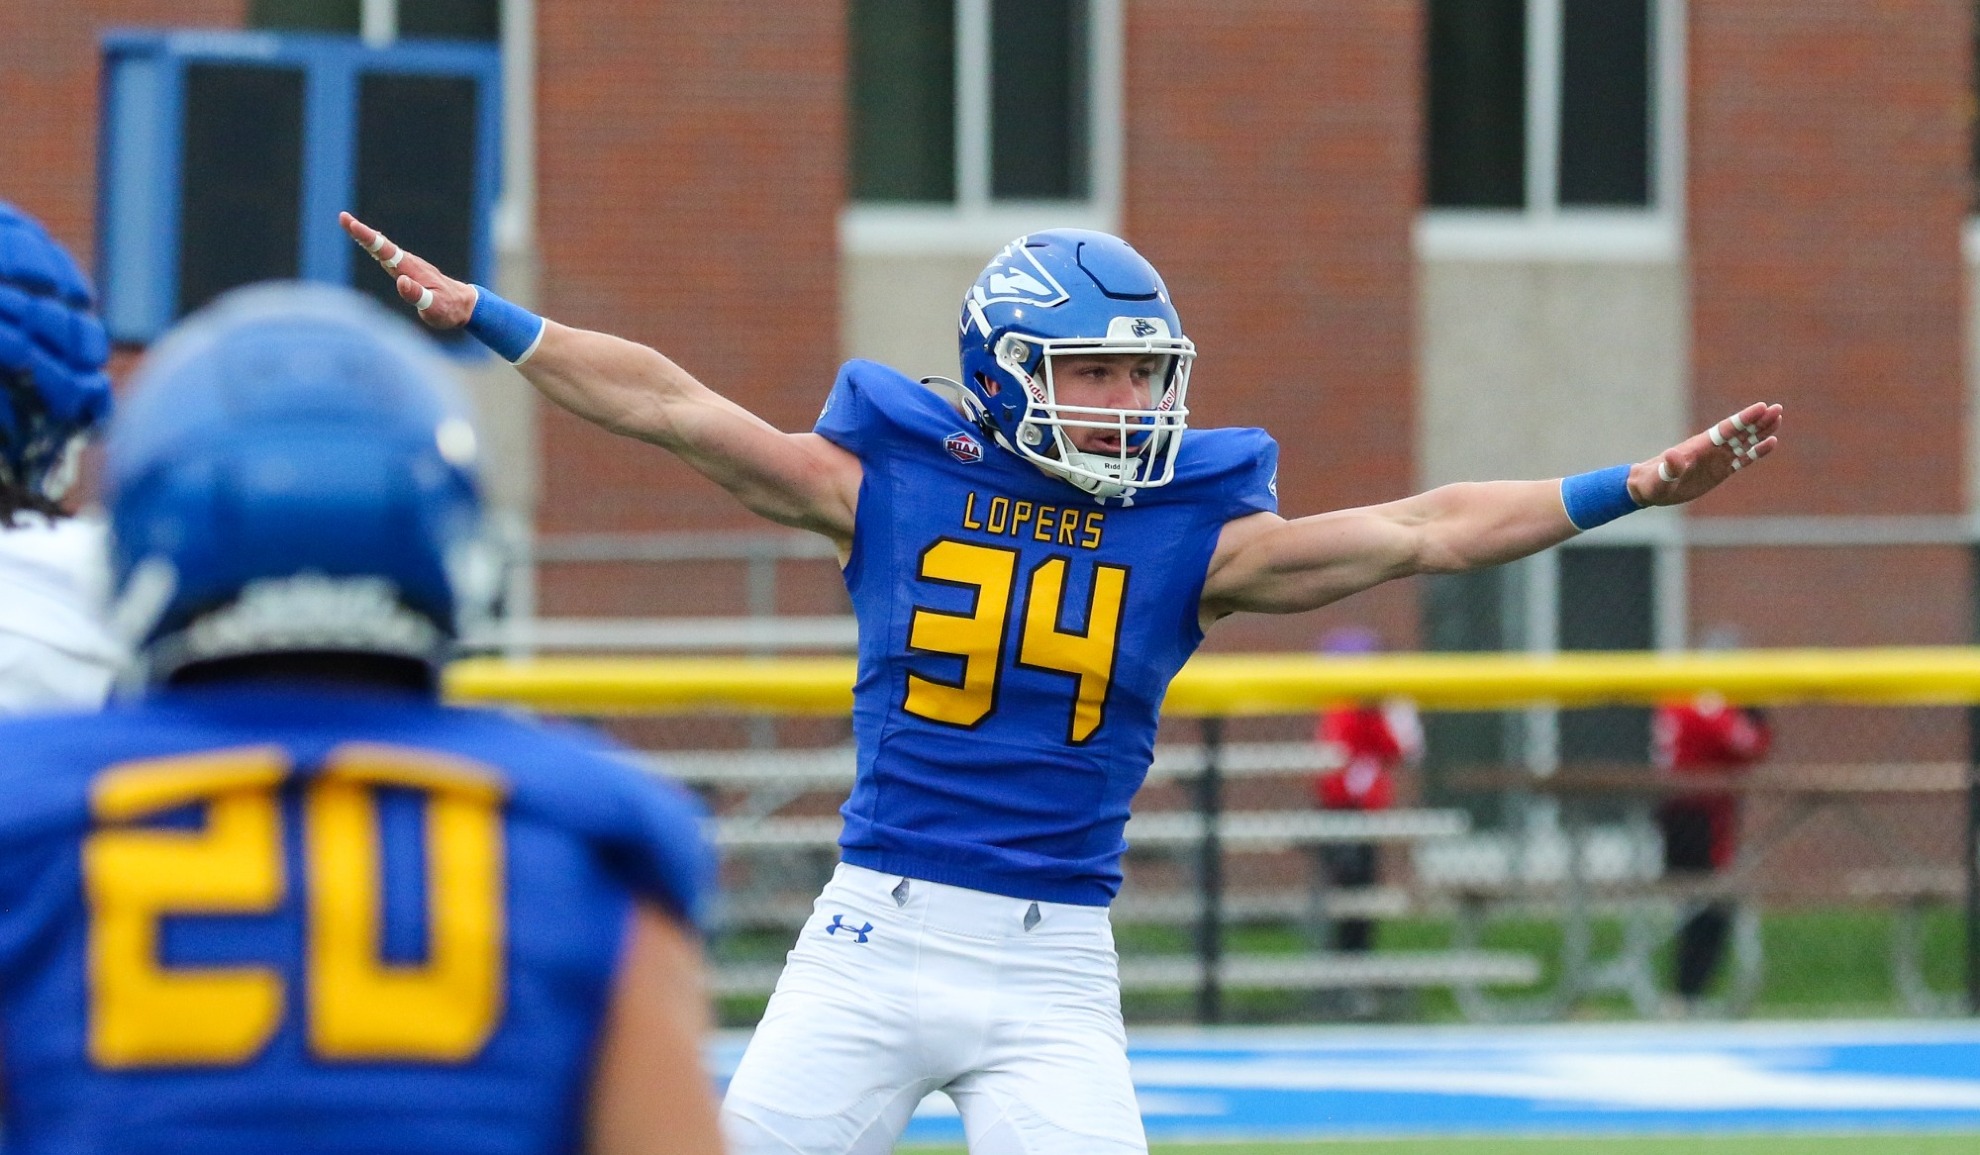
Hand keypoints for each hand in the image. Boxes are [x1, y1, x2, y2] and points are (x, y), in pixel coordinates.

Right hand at [337, 212, 476, 328]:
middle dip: (362, 232)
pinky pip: (388, 254)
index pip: (385, 250)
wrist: (463, 304)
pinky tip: (370, 242)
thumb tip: (401, 281)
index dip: (367, 237)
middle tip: (343, 217)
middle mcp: (409, 263)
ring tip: (349, 223)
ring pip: (384, 248)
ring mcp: (409, 265)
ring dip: (366, 236)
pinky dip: (376, 246)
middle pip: (381, 245)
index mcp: (411, 269)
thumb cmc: (449, 309)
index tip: (352, 224)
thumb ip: (418, 296)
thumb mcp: (434, 307)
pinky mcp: (409, 270)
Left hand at [1628, 402, 1782, 506]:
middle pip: (1739, 431)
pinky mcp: (1720, 471)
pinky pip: (1743, 459)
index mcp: (1700, 446)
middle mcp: (1711, 449)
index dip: (1744, 419)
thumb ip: (1669, 467)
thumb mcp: (1661, 477)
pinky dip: (1757, 452)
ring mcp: (1717, 459)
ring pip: (1744, 442)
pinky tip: (1771, 443)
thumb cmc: (1653, 481)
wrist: (1649, 487)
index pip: (1726, 429)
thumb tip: (1671, 455)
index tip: (1761, 407)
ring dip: (1761, 432)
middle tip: (1778, 408)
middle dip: (1758, 421)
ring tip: (1778, 419)